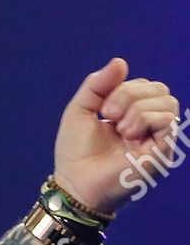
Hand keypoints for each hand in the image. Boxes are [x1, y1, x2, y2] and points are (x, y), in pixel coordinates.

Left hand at [54, 57, 180, 213]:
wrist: (75, 183)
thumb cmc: (76, 152)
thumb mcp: (80, 110)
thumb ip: (97, 85)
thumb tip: (120, 61)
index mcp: (132, 113)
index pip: (144, 85)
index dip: (123, 88)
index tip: (103, 108)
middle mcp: (149, 125)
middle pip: (158, 89)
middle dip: (130, 94)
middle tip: (109, 115)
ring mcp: (158, 138)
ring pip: (167, 101)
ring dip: (137, 109)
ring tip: (119, 129)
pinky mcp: (163, 151)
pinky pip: (168, 121)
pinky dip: (145, 120)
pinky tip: (129, 136)